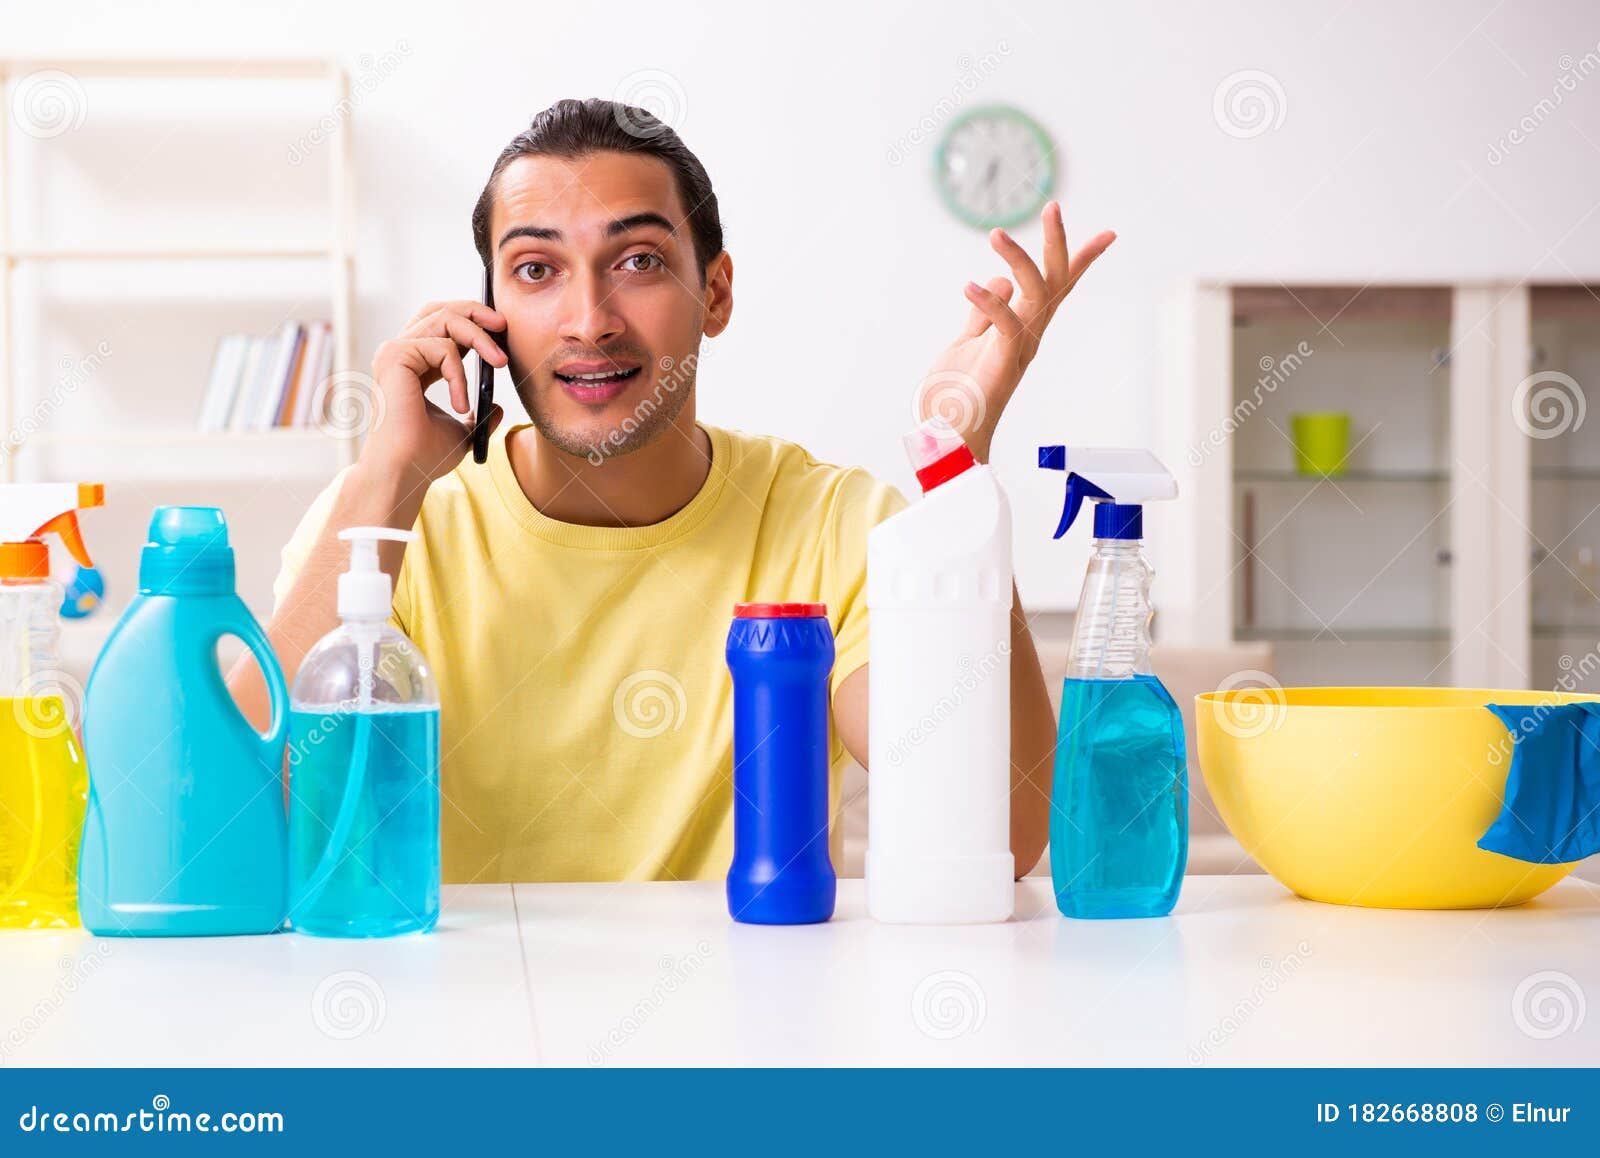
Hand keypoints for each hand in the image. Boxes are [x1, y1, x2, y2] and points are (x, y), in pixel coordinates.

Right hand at [361, 299, 509, 489]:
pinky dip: (460, 374)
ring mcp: (394, 352)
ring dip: (480, 338)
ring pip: (445, 319)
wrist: (407, 470)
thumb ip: (478, 416)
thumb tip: (497, 408)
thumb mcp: (463, 432)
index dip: (471, 320)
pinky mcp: (395, 356)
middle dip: (476, 310)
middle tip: (504, 325)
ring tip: (499, 363)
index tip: (500, 333)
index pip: (440, 323)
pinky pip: (443, 347)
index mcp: (413, 365)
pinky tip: (460, 404)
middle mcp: (400, 353)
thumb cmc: (426, 455)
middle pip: (440, 309)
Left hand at [920, 202, 1113, 460]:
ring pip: (1036, 295)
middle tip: (1053, 206)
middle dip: (1058, 243)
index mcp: (1022, 328)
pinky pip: (1007, 324)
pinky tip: (969, 286)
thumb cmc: (957, 397)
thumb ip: (983, 314)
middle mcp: (1028, 336)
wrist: (950, 439)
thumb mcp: (967, 343)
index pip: (1056, 287)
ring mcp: (1019, 349)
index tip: (1108, 234)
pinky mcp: (1004, 362)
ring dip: (1020, 260)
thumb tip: (998, 281)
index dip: (1079, 260)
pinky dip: (990, 301)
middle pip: (1055, 282)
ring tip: (996, 234)